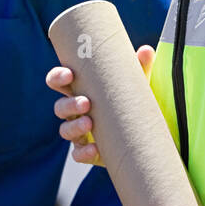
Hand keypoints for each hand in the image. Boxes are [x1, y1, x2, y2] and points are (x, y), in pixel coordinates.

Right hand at [46, 45, 155, 167]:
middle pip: (59, 107)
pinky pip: (78, 154)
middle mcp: (76, 112)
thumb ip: (139, 68)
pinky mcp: (88, 152)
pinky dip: (83, 152)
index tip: (69, 74)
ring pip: (65, 130)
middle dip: (68, 104)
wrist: (145, 136)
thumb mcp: (135, 85)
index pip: (60, 81)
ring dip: (73, 127)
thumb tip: (146, 51)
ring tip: (90, 123)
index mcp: (81, 90)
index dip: (58, 77)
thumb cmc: (132, 103)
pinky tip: (94, 148)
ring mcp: (80, 133)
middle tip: (85, 102)